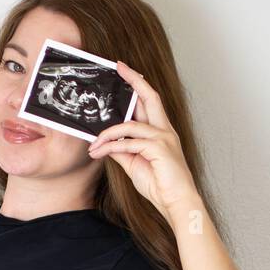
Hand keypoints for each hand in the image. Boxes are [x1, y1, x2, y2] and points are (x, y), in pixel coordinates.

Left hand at [86, 60, 199, 219]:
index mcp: (161, 132)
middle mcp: (164, 130)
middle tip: (118, 67)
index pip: (149, 102)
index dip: (138, 85)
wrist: (177, 202)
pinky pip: (129, 143)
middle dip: (134, 80)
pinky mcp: (159, 148)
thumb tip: (106, 143)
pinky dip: (111, 146)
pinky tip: (100, 152)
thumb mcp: (134, 165)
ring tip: (93, 145)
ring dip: (107, 134)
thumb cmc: (160, 185)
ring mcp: (163, 138)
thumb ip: (121, 151)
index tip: (124, 71)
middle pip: (150, 97)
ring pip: (129, 125)